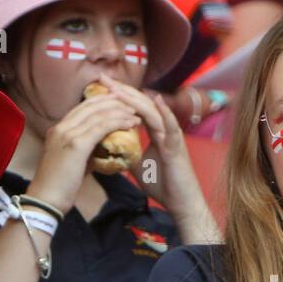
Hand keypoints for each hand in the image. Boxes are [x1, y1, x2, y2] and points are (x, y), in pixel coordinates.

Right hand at [25, 87, 142, 212]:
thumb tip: (103, 148)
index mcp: (58, 130)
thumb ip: (86, 151)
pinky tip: (130, 123)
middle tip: (131, 103)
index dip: (101, 102)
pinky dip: (118, 122)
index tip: (118, 102)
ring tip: (135, 114)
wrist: (46, 200)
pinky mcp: (76, 144)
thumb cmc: (60, 186)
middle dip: (113, 101)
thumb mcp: (73, 162)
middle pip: (90, 106)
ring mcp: (67, 134)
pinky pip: (101, 126)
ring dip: (120, 111)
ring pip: (98, 114)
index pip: (82, 108)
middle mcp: (61, 127)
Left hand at [94, 74, 204, 215]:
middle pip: (142, 104)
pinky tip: (155, 100)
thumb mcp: (137, 165)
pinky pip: (171, 126)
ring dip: (135, 98)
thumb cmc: (163, 185)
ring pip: (153, 111)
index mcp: (155, 131)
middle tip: (104, 78)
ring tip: (118, 88)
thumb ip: (127, 152)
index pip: (135, 108)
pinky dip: (164, 113)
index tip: (101, 87)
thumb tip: (108, 147)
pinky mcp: (177, 147)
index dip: (119, 96)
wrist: (181, 203)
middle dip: (123, 90)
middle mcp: (164, 129)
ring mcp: (172, 136)